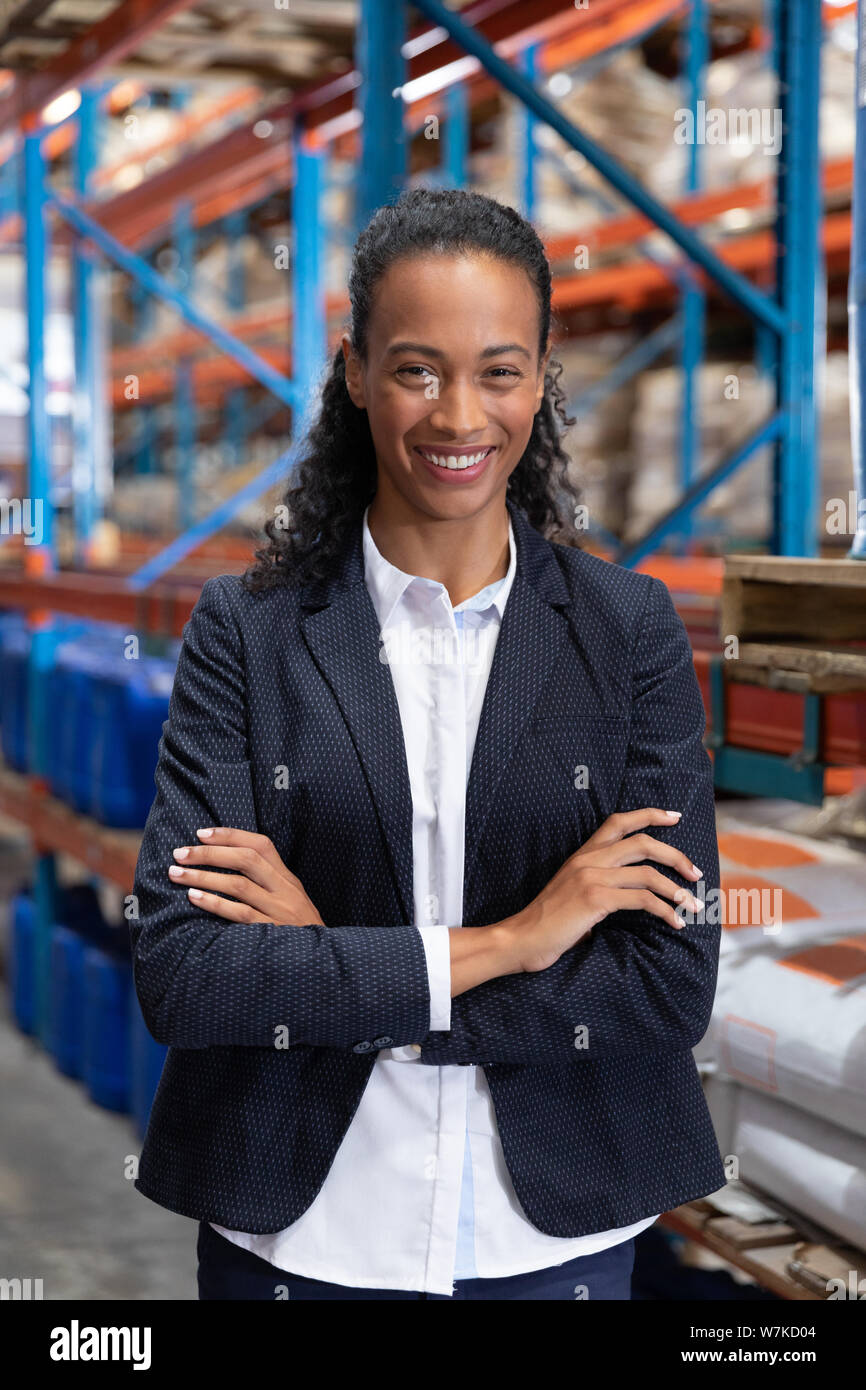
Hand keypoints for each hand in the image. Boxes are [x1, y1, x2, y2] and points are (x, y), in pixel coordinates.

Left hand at [167, 826, 325, 925]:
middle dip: (209, 854)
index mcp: (288, 879)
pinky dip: (215, 904)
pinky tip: (194, 897)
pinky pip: (240, 914)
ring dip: (204, 876)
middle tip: (180, 853)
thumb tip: (225, 863)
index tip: (201, 833)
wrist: (321, 962)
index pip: (260, 845)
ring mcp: (280, 911)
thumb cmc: (297, 930)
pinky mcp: (272, 932)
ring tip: (176, 873)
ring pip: (239, 885)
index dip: (230, 835)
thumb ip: (266, 883)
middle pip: (246, 860)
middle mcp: (286, 890)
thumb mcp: (290, 900)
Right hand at [502, 807, 703, 973]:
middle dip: (676, 856)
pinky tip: (675, 923)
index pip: (619, 822)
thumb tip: (633, 897)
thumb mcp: (573, 893)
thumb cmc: (548, 923)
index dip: (650, 815)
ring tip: (693, 905)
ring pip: (648, 873)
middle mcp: (588, 859)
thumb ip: (600, 887)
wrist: (520, 938)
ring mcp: (591, 877)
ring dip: (676, 890)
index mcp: (583, 854)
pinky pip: (642, 900)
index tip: (674, 816)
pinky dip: (665, 911)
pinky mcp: (595, 898)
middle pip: (643, 843)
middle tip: (695, 873)